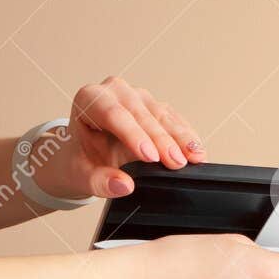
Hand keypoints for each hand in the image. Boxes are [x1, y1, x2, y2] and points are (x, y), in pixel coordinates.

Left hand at [31, 75, 205, 200]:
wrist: (87, 156)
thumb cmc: (82, 160)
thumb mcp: (82, 175)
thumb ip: (99, 181)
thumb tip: (124, 185)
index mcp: (89, 99)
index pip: (113, 113)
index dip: (134, 135)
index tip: (150, 157)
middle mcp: (115, 92)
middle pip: (142, 114)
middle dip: (162, 140)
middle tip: (176, 163)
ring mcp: (140, 98)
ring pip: (163, 115)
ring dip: (181, 138)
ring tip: (194, 158)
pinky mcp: (159, 108)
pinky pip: (176, 120)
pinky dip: (187, 137)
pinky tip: (196, 152)